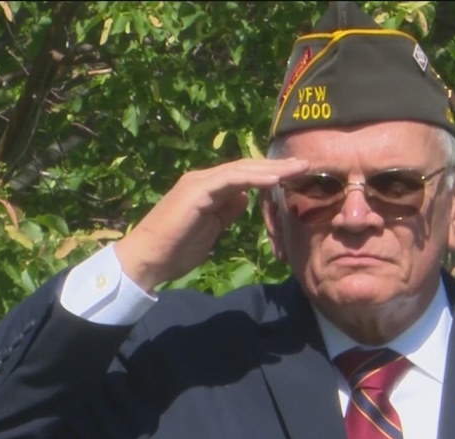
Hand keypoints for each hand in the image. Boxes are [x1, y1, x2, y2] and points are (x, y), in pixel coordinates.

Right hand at [114, 157, 308, 292]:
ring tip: (298, 168)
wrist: (148, 259)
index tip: (296, 176)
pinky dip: (253, 177)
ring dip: (272, 169)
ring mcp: (199, 183)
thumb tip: (246, 198)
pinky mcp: (196, 191)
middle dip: (277, 166)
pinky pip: (230, 180)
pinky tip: (274, 179)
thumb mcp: (211, 229)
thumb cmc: (176, 249)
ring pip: (242, 169)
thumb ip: (227, 212)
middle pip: (247, 168)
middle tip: (306, 164)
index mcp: (208, 188)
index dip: (271, 174)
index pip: (245, 176)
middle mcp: (204, 179)